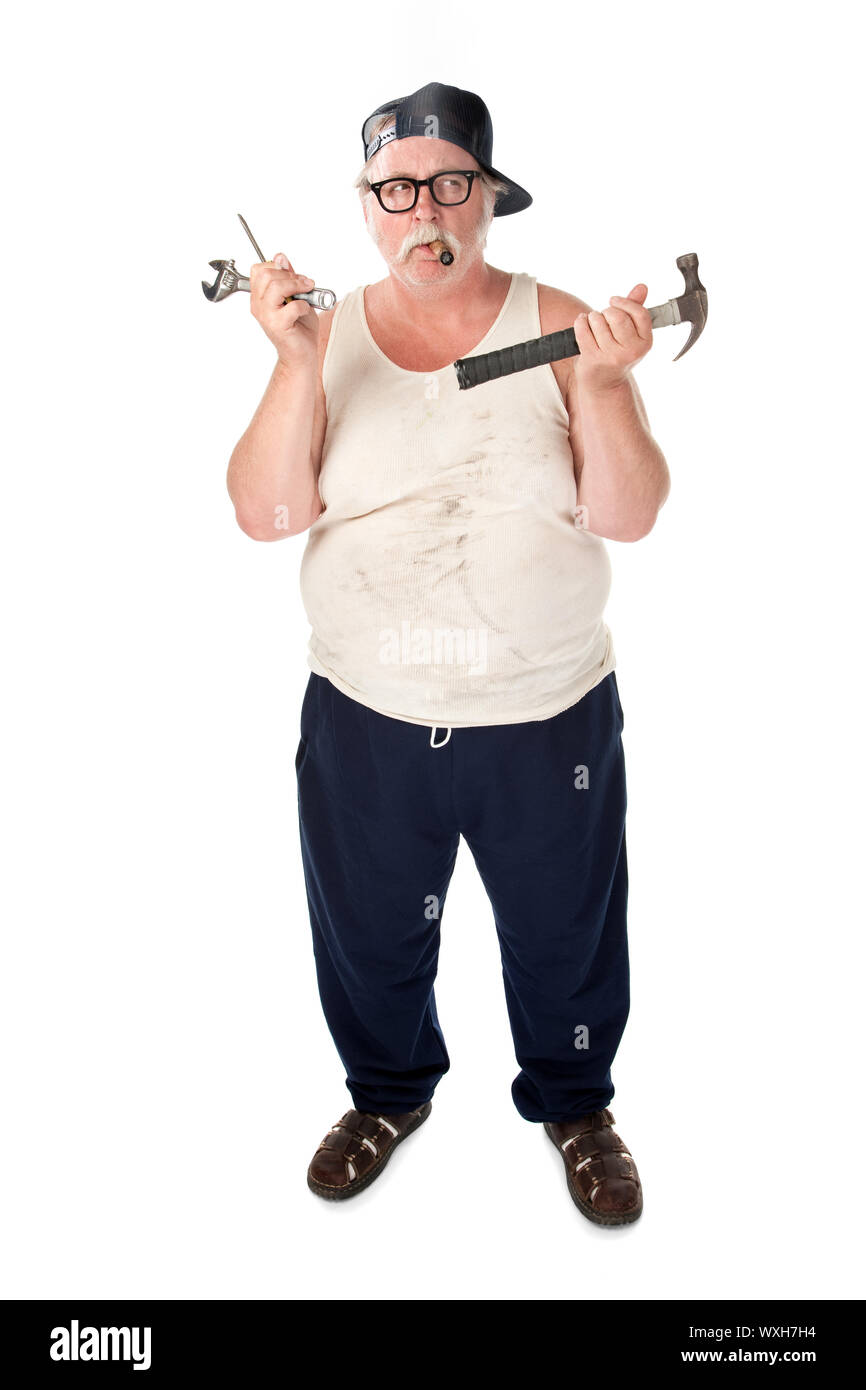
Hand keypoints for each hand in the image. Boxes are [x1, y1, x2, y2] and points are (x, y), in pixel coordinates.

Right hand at [249, 251, 319, 368]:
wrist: (301, 354)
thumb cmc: (299, 328)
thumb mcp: (296, 296)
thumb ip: (288, 277)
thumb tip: (280, 257)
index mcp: (259, 297)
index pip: (258, 269)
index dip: (277, 267)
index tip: (292, 275)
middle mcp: (259, 306)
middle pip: (267, 274)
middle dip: (290, 275)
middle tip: (304, 284)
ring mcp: (266, 316)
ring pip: (276, 286)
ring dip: (297, 286)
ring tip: (307, 294)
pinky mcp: (278, 326)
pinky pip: (292, 306)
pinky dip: (304, 305)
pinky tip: (305, 311)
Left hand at [573, 283, 652, 391]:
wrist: (603, 383)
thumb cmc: (617, 353)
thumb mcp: (631, 334)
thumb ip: (635, 309)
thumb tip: (642, 287)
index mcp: (645, 342)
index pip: (640, 313)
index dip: (625, 303)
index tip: (613, 301)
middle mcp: (631, 351)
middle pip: (617, 316)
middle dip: (607, 311)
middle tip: (603, 317)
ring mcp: (612, 356)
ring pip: (598, 320)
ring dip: (592, 318)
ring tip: (593, 326)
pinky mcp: (593, 358)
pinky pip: (582, 329)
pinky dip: (580, 322)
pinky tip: (582, 325)